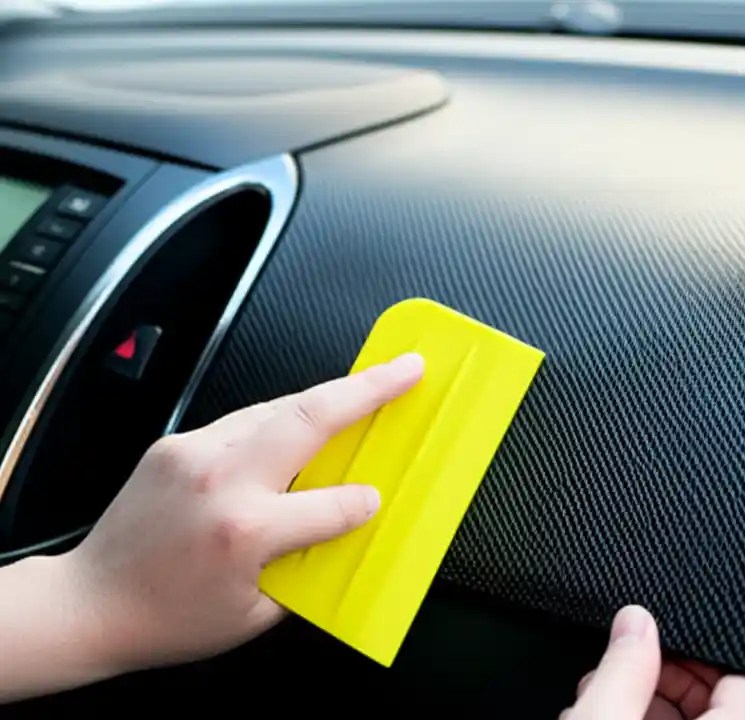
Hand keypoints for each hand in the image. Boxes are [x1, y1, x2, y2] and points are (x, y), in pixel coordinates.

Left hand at [63, 352, 423, 674]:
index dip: (361, 501)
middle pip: (308, 416)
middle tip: (407, 369)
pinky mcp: (176, 443)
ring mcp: (193, 454)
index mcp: (245, 531)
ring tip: (364, 386)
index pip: (332, 504)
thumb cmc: (167, 618)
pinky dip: (278, 419)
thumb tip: (346, 528)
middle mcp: (219, 481)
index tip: (375, 498)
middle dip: (366, 389)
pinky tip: (298, 424)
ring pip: (276, 408)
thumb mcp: (255, 613)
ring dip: (324, 398)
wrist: (86, 605)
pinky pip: (242, 421)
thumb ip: (308, 567)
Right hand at [564, 606, 744, 719]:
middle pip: (713, 696)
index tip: (677, 625)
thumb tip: (636, 619)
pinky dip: (632, 718)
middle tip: (623, 656)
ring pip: (684, 719)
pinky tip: (591, 714)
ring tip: (593, 690)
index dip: (714, 643)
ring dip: (639, 697)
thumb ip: (624, 669)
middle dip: (664, 669)